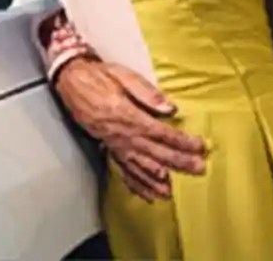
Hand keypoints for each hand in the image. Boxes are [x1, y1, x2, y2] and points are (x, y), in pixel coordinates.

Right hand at [54, 56, 206, 201]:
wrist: (73, 82)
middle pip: (155, 153)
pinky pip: (123, 171)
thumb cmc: (100, 77)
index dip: (181, 141)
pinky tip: (147, 195)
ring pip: (139, 167)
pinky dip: (136, 185)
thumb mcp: (124, 76)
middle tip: (198, 169)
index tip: (199, 146)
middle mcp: (122, 135)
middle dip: (178, 162)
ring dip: (156, 181)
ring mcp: (114, 145)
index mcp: (128, 115)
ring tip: (172, 192)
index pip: (161, 132)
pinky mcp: (109, 148)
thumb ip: (147, 93)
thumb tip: (170, 108)